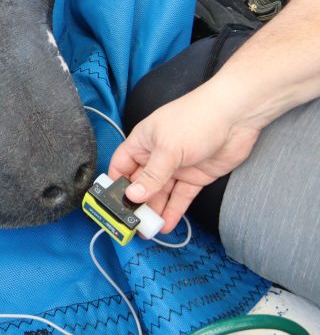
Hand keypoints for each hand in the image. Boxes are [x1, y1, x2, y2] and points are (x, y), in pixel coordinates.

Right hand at [108, 83, 262, 233]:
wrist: (235, 116)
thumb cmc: (195, 120)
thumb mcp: (167, 149)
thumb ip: (151, 176)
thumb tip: (133, 195)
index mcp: (141, 143)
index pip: (121, 166)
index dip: (115, 184)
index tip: (112, 204)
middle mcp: (156, 156)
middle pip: (141, 183)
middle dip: (136, 203)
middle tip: (131, 224)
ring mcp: (176, 167)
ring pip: (161, 193)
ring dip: (155, 210)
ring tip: (148, 230)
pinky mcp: (196, 176)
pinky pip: (181, 197)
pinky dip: (175, 210)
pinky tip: (167, 224)